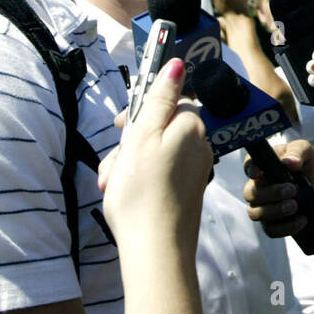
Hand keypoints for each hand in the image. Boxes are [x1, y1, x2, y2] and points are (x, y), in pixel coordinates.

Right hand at [99, 58, 213, 253]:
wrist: (155, 250)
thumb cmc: (143, 192)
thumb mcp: (142, 136)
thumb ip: (159, 98)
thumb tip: (177, 63)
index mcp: (192, 127)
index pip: (168, 102)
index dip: (140, 111)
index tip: (119, 125)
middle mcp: (199, 146)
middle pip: (156, 129)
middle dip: (129, 144)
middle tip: (116, 165)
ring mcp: (192, 170)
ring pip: (151, 154)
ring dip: (127, 165)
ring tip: (114, 185)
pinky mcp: (184, 192)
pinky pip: (157, 175)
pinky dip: (137, 182)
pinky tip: (123, 197)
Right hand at [242, 138, 313, 236]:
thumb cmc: (306, 165)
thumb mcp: (307, 152)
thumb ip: (297, 152)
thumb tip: (289, 162)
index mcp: (262, 165)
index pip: (248, 165)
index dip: (250, 170)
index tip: (258, 173)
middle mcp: (257, 186)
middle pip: (251, 193)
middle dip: (270, 193)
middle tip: (292, 190)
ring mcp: (261, 206)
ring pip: (255, 213)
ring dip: (275, 211)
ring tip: (295, 206)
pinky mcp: (270, 223)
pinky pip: (270, 230)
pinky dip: (285, 227)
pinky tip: (302, 220)